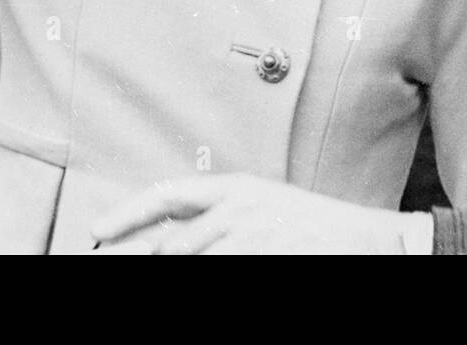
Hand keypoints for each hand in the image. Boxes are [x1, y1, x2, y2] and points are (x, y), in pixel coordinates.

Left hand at [89, 174, 414, 254]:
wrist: (370, 240)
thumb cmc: (316, 228)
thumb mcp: (264, 209)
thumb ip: (218, 221)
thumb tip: (165, 243)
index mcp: (236, 188)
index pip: (167, 196)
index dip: (126, 214)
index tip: (96, 232)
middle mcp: (239, 207)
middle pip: (171, 245)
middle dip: (149, 262)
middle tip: (133, 266)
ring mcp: (252, 236)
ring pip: (189, 262)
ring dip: (181, 270)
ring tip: (193, 261)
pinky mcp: (265, 257)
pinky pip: (222, 274)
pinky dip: (207, 278)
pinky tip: (227, 267)